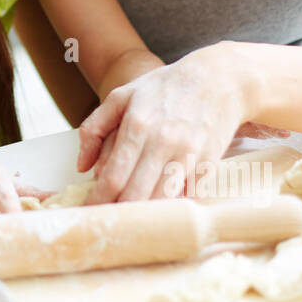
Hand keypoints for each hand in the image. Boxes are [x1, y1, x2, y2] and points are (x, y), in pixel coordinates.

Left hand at [76, 44, 249, 202]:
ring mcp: (189, 155)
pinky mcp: (209, 165)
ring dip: (144, 215)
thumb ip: (95, 128)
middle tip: (107, 221)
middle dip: (118, 213)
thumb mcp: (122, 96)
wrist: (218, 80)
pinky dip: (172, 206)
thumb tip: (82, 167)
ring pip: (161, 201)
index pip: (113, 177)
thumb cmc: (165, 88)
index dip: (99, 201)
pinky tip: (160, 207)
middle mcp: (163, 142)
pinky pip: (187, 197)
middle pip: (135, 195)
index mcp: (138, 125)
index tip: (90, 212)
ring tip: (129, 219)